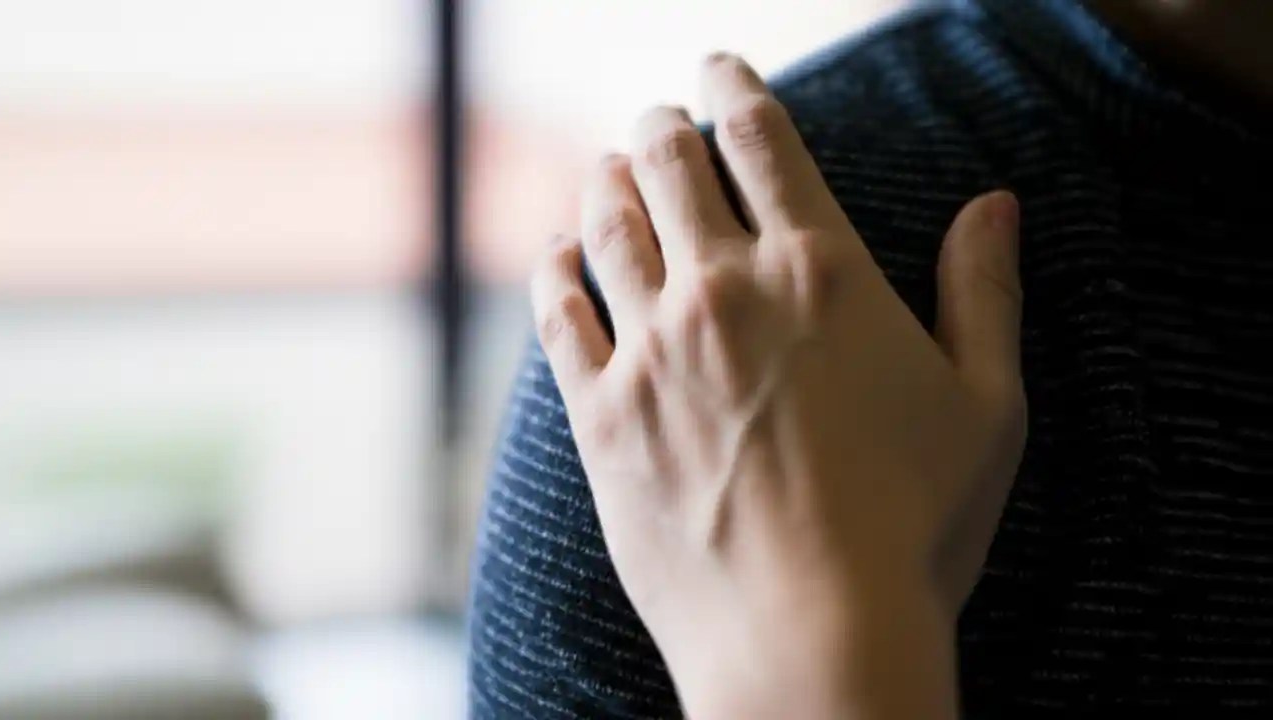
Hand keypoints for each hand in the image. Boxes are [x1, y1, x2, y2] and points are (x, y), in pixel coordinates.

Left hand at [532, 53, 1024, 718]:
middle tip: (658, 119)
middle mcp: (725, 292)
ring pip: (607, 223)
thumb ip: (986, 291)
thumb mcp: (985, 406)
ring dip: (606, 180)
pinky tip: (558, 255)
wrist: (813, 639)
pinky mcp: (601, 414)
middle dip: (661, 126)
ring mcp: (652, 351)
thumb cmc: (916, 529)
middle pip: (670, 165)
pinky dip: (554, 267)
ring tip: (609, 167)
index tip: (718, 65)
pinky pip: (556, 311)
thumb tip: (996, 202)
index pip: (761, 138)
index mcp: (821, 273)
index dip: (733, 84)